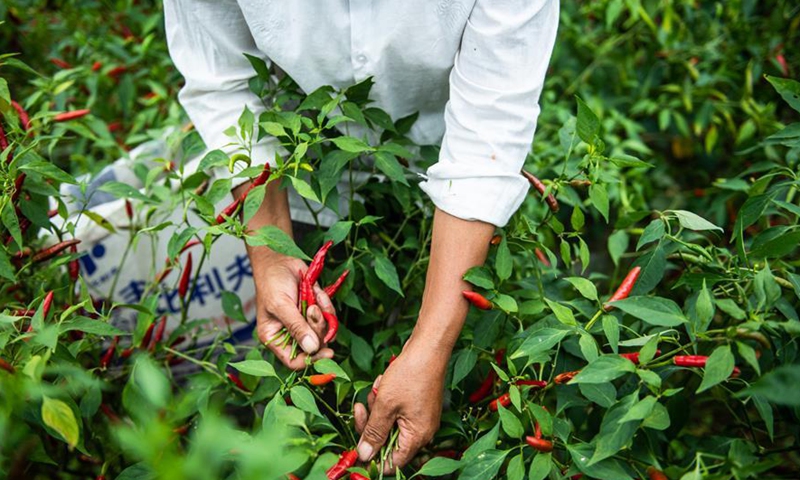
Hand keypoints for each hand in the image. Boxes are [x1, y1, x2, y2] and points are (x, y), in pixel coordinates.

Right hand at [252, 252, 335, 369]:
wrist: (280, 260)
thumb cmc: (272, 282)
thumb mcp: (280, 305)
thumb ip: (296, 327)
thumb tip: (312, 348)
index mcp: (275, 338)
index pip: (294, 362)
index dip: (311, 361)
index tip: (327, 352)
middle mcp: (290, 334)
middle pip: (314, 347)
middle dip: (318, 328)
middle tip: (313, 310)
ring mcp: (305, 323)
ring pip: (325, 332)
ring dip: (323, 315)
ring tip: (314, 300)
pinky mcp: (315, 312)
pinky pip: (329, 316)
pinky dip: (327, 305)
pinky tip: (317, 293)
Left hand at [354, 337, 446, 471]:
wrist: (428, 348)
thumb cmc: (410, 374)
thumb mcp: (385, 404)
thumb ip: (373, 432)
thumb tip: (364, 455)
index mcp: (417, 436)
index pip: (392, 462)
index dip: (373, 456)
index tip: (357, 446)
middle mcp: (422, 431)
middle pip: (387, 440)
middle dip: (371, 423)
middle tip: (361, 407)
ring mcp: (421, 418)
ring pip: (389, 423)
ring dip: (377, 408)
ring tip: (378, 388)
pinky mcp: (418, 405)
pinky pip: (395, 411)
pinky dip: (386, 400)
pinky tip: (384, 382)